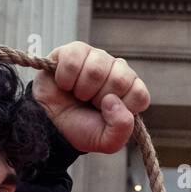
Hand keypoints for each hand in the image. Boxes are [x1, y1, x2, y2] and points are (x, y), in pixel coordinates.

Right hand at [33, 41, 149, 153]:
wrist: (51, 125)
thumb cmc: (81, 128)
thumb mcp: (107, 141)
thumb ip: (122, 128)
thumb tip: (112, 100)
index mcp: (130, 90)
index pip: (139, 94)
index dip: (121, 108)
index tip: (106, 114)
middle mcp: (117, 70)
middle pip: (120, 80)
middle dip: (99, 99)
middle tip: (89, 103)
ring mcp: (96, 58)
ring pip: (96, 69)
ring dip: (82, 89)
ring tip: (77, 94)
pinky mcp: (74, 51)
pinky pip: (74, 61)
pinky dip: (65, 79)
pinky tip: (64, 84)